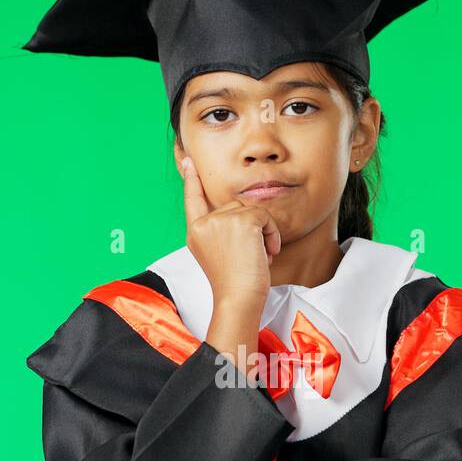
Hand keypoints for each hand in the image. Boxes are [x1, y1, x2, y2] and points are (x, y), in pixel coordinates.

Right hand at [180, 154, 280, 310]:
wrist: (238, 299)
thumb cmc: (234, 284)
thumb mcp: (220, 254)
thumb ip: (222, 231)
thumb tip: (241, 213)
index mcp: (196, 233)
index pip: (192, 200)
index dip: (191, 181)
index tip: (189, 162)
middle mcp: (204, 223)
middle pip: (236, 206)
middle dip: (250, 228)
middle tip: (252, 256)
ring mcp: (220, 220)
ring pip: (252, 211)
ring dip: (263, 233)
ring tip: (259, 256)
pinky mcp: (241, 220)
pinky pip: (265, 217)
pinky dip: (272, 234)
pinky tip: (266, 254)